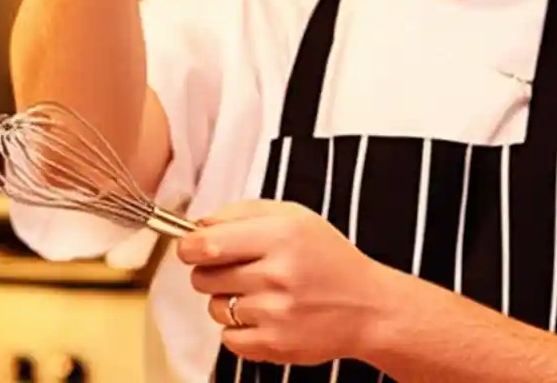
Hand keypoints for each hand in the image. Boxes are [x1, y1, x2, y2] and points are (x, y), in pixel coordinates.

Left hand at [178, 200, 391, 365]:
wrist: (368, 307)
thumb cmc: (330, 260)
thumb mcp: (296, 217)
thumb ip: (244, 212)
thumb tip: (199, 224)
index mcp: (282, 235)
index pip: (206, 243)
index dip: (189, 246)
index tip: (191, 248)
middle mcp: (277, 274)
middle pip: (204, 276)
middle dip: (210, 272)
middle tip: (235, 270)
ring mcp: (274, 313)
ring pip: (215, 308)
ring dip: (228, 301)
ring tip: (259, 294)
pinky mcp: (274, 344)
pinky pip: (227, 337)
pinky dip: (239, 328)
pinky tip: (265, 316)